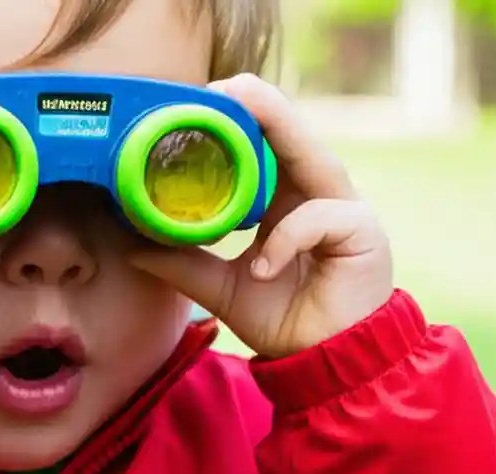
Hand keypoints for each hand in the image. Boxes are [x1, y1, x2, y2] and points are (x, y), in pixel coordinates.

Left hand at [127, 74, 394, 358]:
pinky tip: (262, 268)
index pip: (265, 146)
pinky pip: (317, 219)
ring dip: (278, 129)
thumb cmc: (286, 320)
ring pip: (313, 156)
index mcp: (287, 200)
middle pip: (291, 135)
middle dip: (259, 104)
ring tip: (241, 110)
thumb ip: (184, 264)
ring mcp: (344, 209)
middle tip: (219, 87)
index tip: (197, 102)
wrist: (326, 364)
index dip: (237, 120)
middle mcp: (316, 195)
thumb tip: (132, 245)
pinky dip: (285, 238)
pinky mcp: (363, 232)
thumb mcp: (222, 288)